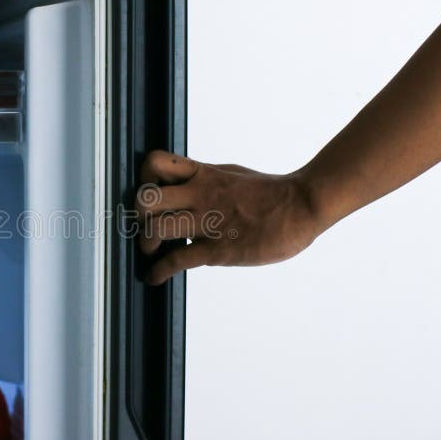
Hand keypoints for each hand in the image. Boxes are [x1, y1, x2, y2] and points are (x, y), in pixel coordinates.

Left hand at [136, 151, 323, 284]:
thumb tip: (186, 186)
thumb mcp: (231, 174)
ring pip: (156, 228)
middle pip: (146, 197)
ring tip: (151, 252)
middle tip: (145, 226)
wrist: (302, 206)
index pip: (156, 163)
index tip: (149, 192)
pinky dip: (159, 271)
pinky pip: (176, 260)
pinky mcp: (217, 249)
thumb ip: (205, 180)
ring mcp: (207, 221)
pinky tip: (155, 276)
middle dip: (138, 215)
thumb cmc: (270, 192)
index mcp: (203, 174)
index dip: (144, 177)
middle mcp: (199, 195)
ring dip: (146, 243)